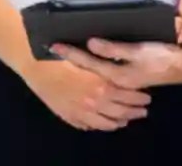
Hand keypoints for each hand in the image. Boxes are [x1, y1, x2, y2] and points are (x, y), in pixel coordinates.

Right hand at [21, 59, 150, 131]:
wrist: (34, 66)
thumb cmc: (61, 56)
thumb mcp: (87, 57)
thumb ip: (102, 64)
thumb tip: (118, 65)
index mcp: (100, 85)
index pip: (125, 95)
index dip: (137, 97)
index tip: (146, 97)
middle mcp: (93, 102)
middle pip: (120, 112)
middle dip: (134, 112)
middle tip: (143, 111)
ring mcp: (81, 112)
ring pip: (106, 123)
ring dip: (119, 122)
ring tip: (126, 120)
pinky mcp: (69, 116)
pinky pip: (88, 125)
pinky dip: (99, 126)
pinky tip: (102, 124)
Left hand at [52, 38, 181, 90]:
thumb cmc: (161, 57)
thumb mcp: (137, 51)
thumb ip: (113, 49)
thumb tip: (90, 43)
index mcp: (116, 76)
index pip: (87, 62)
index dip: (70, 53)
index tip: (53, 45)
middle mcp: (117, 82)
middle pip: (89, 71)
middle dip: (72, 61)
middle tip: (55, 50)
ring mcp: (124, 82)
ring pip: (97, 75)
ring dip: (83, 66)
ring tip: (68, 57)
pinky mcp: (131, 78)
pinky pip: (107, 75)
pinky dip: (96, 70)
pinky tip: (92, 64)